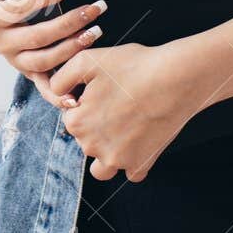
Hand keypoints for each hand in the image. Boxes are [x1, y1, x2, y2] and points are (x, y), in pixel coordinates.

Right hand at [0, 0, 106, 106]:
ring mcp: (14, 60)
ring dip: (73, 49)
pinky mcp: (26, 71)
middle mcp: (1, 43)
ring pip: (44, 61)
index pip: (21, 7)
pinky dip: (57, 95)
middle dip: (70, 22)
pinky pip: (42, 86)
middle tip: (95, 8)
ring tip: (96, 31)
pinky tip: (75, 97)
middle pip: (38, 36)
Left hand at [47, 41, 199, 181]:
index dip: (86, 104)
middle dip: (97, 127)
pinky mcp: (141, 164)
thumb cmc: (134, 66)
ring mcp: (118, 159)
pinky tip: (141, 141)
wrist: (175, 78)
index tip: (105, 92)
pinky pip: (131, 173)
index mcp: (78, 123)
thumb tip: (56, 93)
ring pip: (102, 166)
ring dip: (108, 152)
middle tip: (120, 104)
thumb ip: (62, 78)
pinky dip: (134, 162)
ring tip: (125, 129)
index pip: (71, 118)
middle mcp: (93, 147)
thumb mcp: (88, 59)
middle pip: (86, 141)